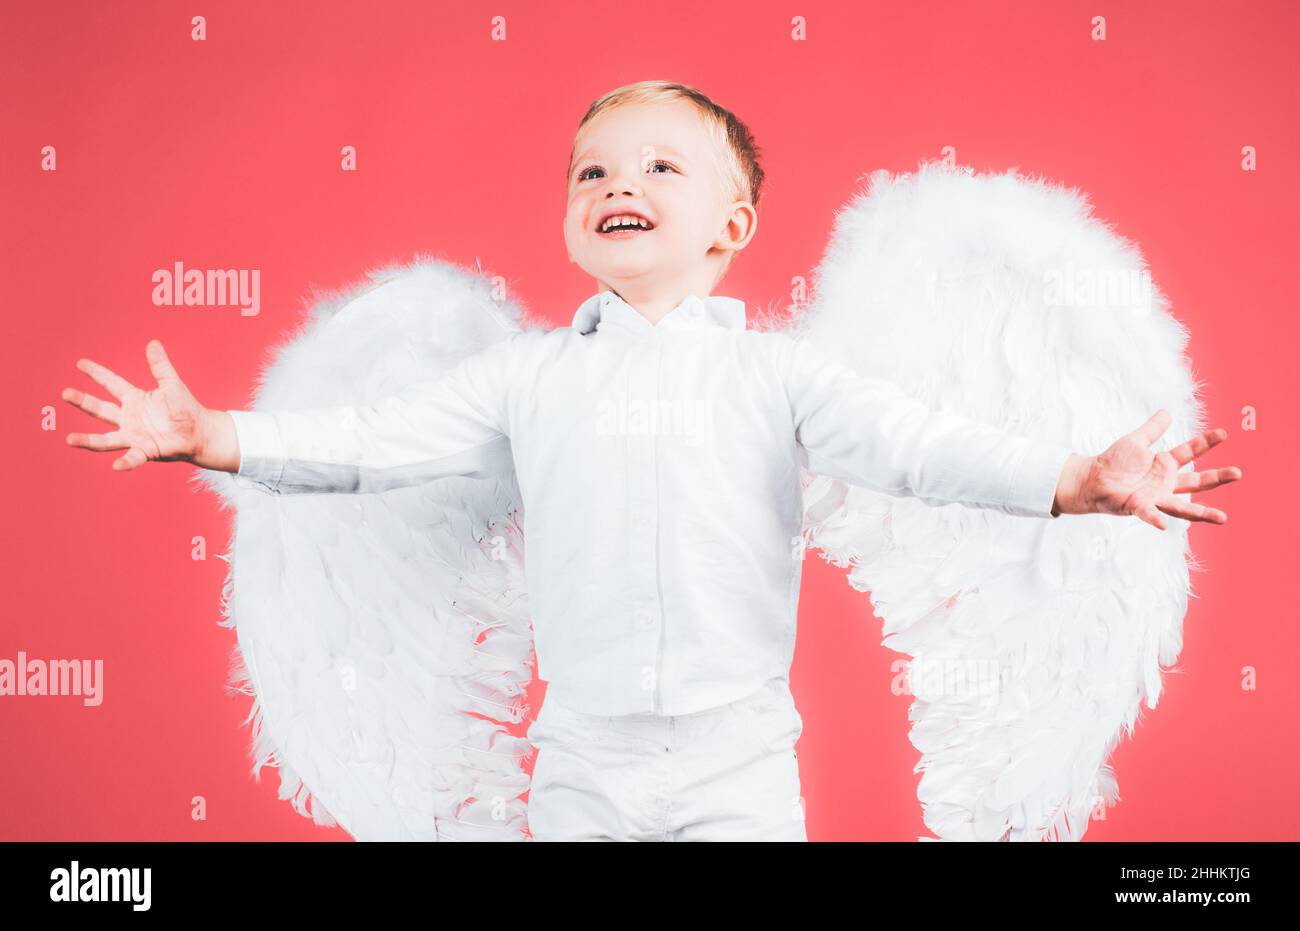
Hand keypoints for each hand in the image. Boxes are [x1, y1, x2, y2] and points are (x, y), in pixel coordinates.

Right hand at [63, 339, 212, 470]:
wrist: (200, 432)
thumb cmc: (185, 408)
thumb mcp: (172, 384)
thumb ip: (161, 366)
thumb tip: (153, 343)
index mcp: (134, 399)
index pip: (111, 384)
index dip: (97, 374)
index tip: (80, 363)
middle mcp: (128, 418)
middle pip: (100, 410)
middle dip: (83, 402)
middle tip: (65, 394)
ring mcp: (134, 436)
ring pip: (106, 439)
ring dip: (88, 440)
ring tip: (69, 439)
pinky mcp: (146, 450)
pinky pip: (133, 457)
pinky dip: (125, 461)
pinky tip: (116, 465)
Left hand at [1053, 410, 1241, 529]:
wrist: (1090, 479)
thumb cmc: (1113, 462)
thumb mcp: (1135, 441)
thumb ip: (1152, 429)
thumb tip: (1166, 412)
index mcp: (1165, 465)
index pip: (1190, 452)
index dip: (1206, 443)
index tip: (1224, 433)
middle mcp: (1165, 483)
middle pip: (1196, 481)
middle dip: (1217, 478)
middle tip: (1238, 473)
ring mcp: (1154, 497)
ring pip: (1182, 506)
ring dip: (1202, 513)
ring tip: (1222, 517)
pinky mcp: (1138, 506)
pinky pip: (1149, 513)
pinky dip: (1155, 518)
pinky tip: (1164, 524)